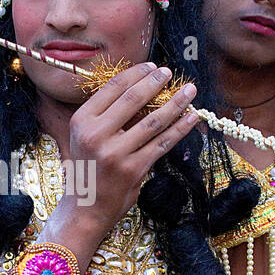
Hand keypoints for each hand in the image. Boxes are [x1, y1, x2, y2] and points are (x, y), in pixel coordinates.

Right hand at [66, 62, 196, 235]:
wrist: (85, 208)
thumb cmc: (88, 168)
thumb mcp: (84, 137)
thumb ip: (106, 115)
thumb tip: (142, 88)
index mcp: (82, 121)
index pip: (113, 88)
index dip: (136, 73)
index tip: (152, 66)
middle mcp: (96, 135)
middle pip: (133, 99)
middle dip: (156, 82)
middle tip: (170, 72)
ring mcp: (116, 153)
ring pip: (153, 120)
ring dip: (176, 102)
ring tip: (190, 90)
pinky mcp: (134, 169)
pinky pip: (163, 143)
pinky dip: (180, 128)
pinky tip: (192, 117)